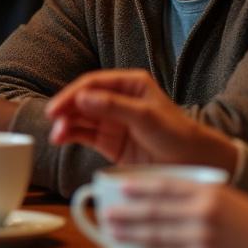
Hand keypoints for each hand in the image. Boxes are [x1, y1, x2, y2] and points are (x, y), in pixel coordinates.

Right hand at [45, 69, 236, 172]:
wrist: (194, 164)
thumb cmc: (178, 134)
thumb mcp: (147, 117)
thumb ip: (114, 106)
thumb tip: (82, 98)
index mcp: (130, 84)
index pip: (93, 83)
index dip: (73, 93)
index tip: (58, 106)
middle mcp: (118, 100)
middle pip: (83, 99)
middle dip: (66, 108)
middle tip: (52, 119)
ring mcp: (113, 121)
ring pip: (81, 118)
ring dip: (67, 123)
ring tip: (57, 135)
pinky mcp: (109, 142)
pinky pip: (85, 135)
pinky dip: (71, 136)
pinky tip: (61, 139)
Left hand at [104, 179, 247, 247]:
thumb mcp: (233, 200)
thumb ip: (201, 197)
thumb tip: (165, 199)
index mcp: (210, 192)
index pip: (164, 186)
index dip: (138, 187)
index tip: (118, 187)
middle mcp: (204, 214)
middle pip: (153, 211)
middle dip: (126, 213)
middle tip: (106, 213)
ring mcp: (203, 241)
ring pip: (155, 235)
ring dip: (131, 234)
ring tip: (113, 232)